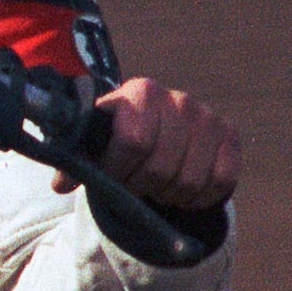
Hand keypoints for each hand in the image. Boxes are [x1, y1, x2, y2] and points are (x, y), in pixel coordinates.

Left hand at [51, 77, 240, 210]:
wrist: (151, 129)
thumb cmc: (114, 138)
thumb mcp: (91, 144)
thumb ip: (75, 160)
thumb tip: (61, 184)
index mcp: (140, 92)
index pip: (133, 142)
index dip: (119, 170)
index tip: (110, 177)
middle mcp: (179, 99)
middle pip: (161, 167)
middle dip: (142, 186)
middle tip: (135, 185)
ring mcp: (207, 116)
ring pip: (190, 181)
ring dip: (169, 195)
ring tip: (156, 186)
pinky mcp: (230, 135)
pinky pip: (222, 181)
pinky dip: (200, 198)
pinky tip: (182, 191)